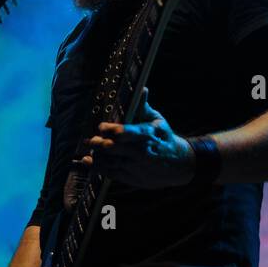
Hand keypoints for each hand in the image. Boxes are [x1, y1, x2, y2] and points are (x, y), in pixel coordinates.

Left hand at [81, 89, 195, 188]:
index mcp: (148, 134)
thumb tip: (141, 89)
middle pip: (114, 148)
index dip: (112, 130)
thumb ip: (144, 107)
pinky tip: (88, 161)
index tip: (102, 127)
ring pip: (110, 161)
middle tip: (91, 139)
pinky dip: (97, 167)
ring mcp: (136, 166)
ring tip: (90, 148)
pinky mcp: (132, 177)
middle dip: (99, 143)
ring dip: (97, 155)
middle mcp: (142, 152)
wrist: (179, 165)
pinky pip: (111, 173)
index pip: (127, 132)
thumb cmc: (164, 138)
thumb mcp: (158, 121)